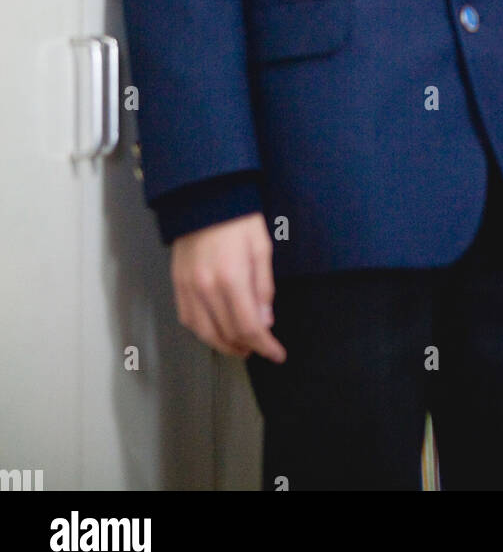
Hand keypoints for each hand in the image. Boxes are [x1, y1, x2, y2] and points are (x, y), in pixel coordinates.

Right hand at [171, 212, 286, 362]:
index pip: (249, 327)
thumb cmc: (239, 220)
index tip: (277, 354)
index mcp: (232, 278)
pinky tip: (216, 331)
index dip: (265, 346)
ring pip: (205, 333)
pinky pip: (188, 319)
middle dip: (247, 347)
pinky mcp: (177, 284)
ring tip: (240, 346)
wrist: (206, 197)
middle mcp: (207, 288)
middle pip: (227, 334)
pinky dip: (203, 332)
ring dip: (224, 345)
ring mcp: (188, 287)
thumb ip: (263, 288)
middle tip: (261, 348)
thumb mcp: (262, 249)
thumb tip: (265, 323)